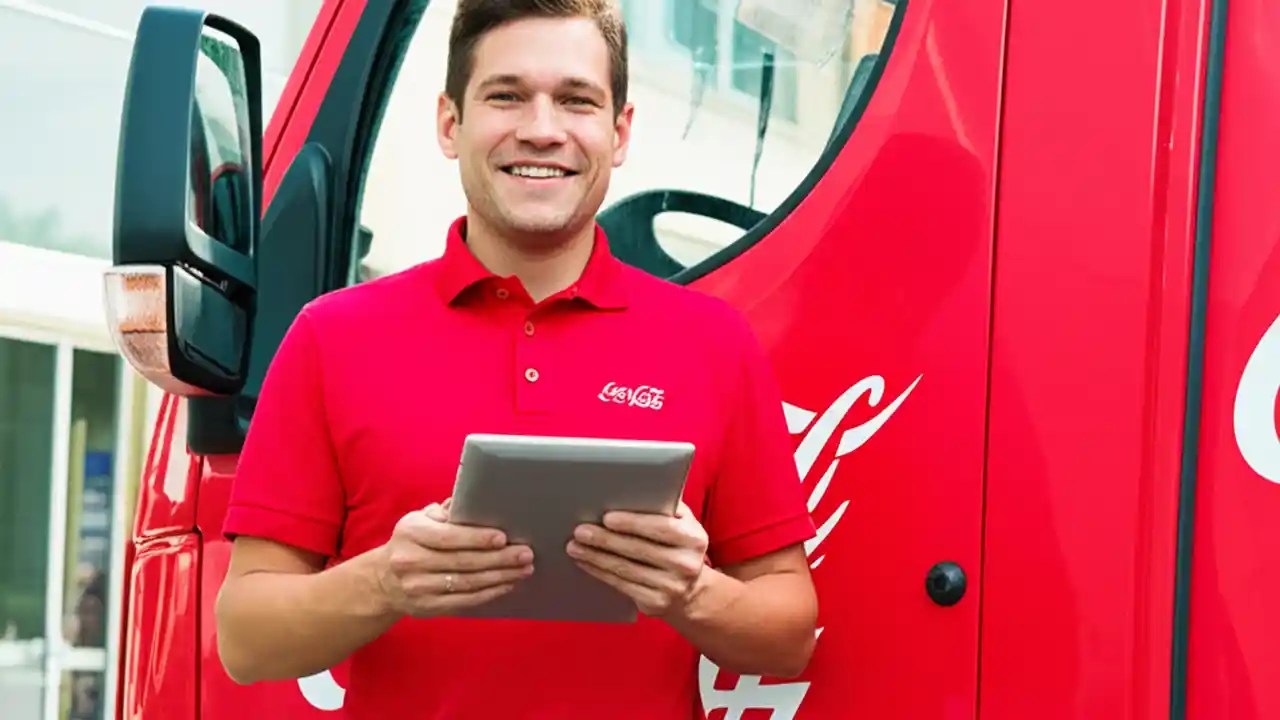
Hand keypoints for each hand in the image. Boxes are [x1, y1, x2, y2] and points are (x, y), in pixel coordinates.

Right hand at [376, 499, 532, 617]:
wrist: (383, 581)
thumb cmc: (411, 542)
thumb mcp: (419, 520)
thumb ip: (445, 511)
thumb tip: (474, 499)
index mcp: (411, 533)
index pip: (448, 537)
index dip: (477, 538)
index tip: (503, 537)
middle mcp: (411, 561)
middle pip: (463, 562)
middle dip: (499, 559)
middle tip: (525, 554)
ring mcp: (419, 588)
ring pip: (467, 583)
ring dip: (500, 577)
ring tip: (524, 569)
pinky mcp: (427, 608)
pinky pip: (464, 601)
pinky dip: (489, 593)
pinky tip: (507, 585)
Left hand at [566, 501, 708, 617]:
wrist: (692, 591)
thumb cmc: (679, 546)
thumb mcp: (683, 523)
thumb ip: (665, 506)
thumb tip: (634, 487)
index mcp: (693, 538)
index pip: (661, 528)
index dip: (633, 523)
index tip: (607, 518)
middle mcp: (685, 564)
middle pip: (638, 549)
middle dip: (605, 539)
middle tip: (580, 531)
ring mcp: (671, 587)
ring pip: (625, 568)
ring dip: (595, 556)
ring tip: (574, 546)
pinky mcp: (655, 603)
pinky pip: (621, 585)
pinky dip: (599, 572)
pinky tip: (585, 562)